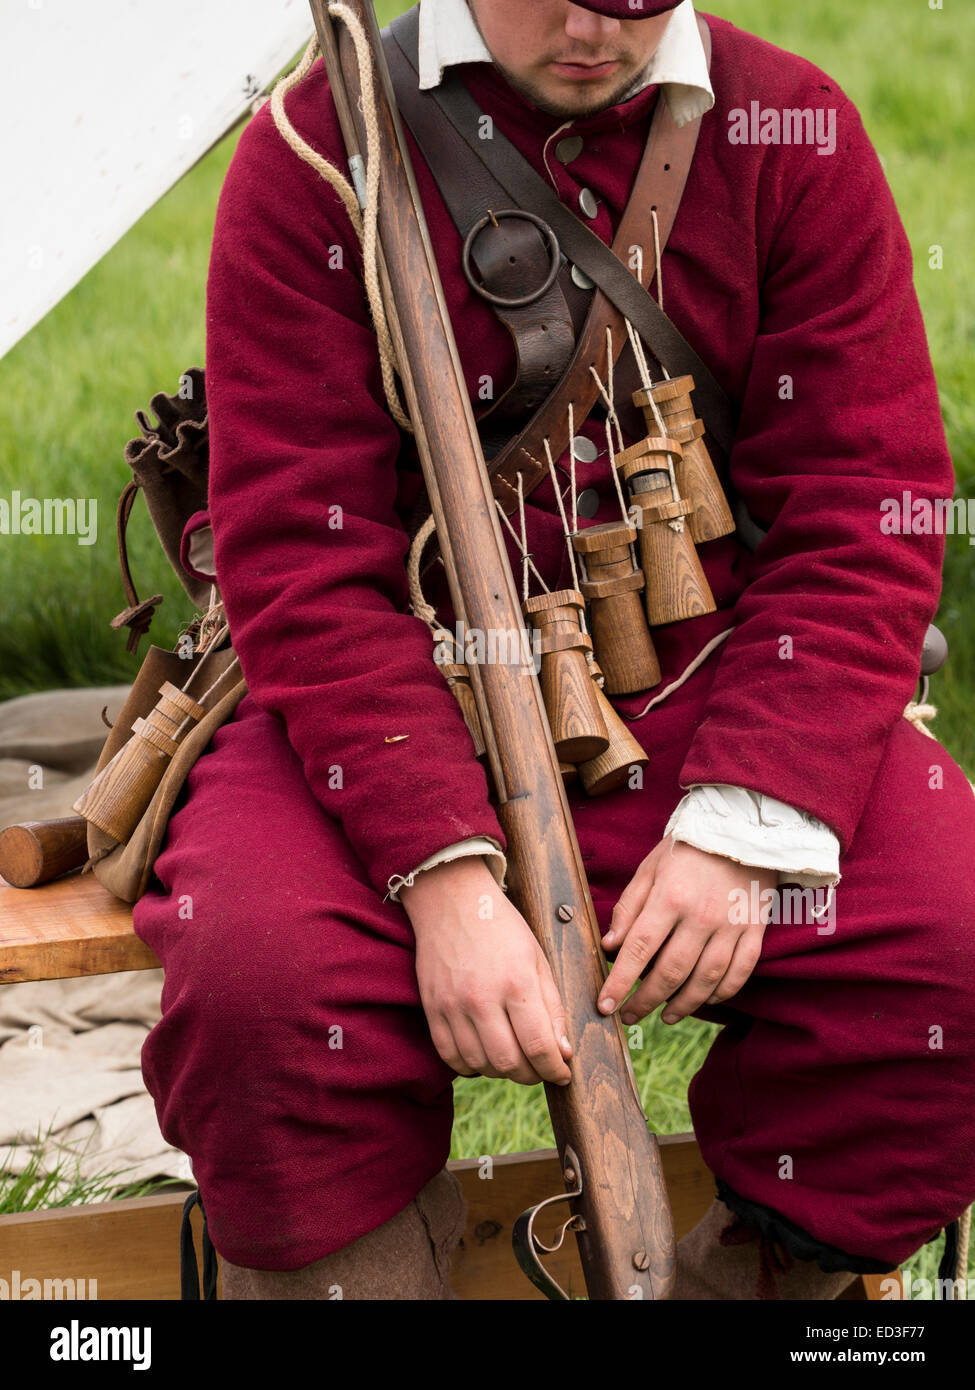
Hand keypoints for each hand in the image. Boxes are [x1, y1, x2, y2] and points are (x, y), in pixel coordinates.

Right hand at [400, 855, 572, 1086]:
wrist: (452, 901)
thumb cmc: (502, 927)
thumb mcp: (538, 959)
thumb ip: (552, 1007)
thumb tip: (563, 1051)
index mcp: (516, 983)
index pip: (539, 1046)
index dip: (555, 1069)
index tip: (563, 1074)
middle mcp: (482, 998)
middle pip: (509, 1063)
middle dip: (531, 1075)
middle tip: (540, 1068)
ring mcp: (452, 1005)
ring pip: (480, 1064)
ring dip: (502, 1071)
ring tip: (514, 1060)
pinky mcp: (432, 1008)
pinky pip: (450, 1055)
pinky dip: (471, 1065)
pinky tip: (485, 1056)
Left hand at [597, 835, 775, 1024]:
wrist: (743, 826)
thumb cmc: (689, 846)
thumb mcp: (650, 867)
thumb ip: (629, 907)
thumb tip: (611, 947)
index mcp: (669, 897)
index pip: (638, 950)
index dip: (619, 983)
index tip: (605, 1006)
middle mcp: (701, 916)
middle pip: (670, 973)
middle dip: (645, 1001)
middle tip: (630, 1016)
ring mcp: (731, 926)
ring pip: (705, 981)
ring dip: (683, 1005)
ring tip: (664, 1016)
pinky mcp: (755, 930)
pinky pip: (740, 973)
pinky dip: (722, 994)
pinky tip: (705, 1000)